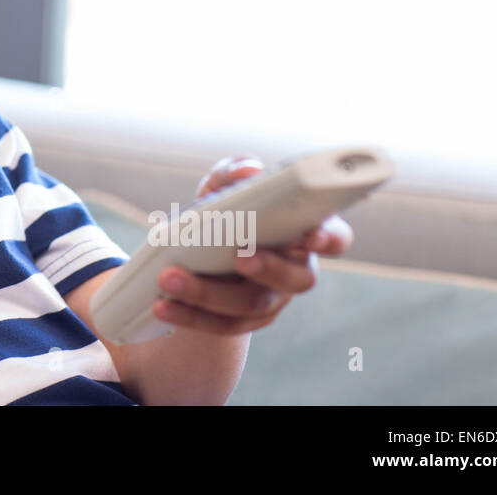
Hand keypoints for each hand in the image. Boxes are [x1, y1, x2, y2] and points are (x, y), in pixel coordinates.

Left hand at [151, 155, 354, 336]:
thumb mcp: (223, 185)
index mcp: (303, 232)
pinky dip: (190, 316)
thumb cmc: (225, 209)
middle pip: (297, 279)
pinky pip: (222, 325)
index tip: (311, 235)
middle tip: (240, 257)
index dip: (329, 237)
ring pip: (251, 305)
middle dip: (269, 268)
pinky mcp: (244, 320)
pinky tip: (162, 306)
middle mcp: (295, 269)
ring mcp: (272, 299)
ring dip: (208, 293)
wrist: (199, 249)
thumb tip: (249, 172)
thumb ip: (235, 172)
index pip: (335, 237)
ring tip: (169, 279)